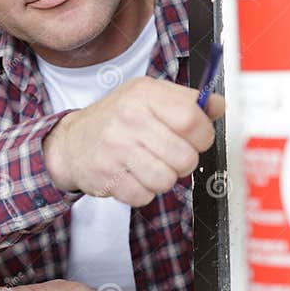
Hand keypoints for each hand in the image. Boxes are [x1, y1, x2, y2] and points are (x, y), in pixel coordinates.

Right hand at [43, 76, 224, 206]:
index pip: (192, 119)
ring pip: (166, 180)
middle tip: (171, 155)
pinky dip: (143, 191)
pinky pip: (144, 196)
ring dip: (164, 178)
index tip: (197, 138)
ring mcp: (115, 149)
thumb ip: (186, 101)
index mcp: (144, 94)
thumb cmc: (117, 118)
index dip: (203, 135)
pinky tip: (134, 176)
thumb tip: (218, 106)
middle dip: (184, 162)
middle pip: (184, 156)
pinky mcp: (106, 176)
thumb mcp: (148, 96)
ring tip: (151, 165)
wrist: (71, 141)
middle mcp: (129, 118)